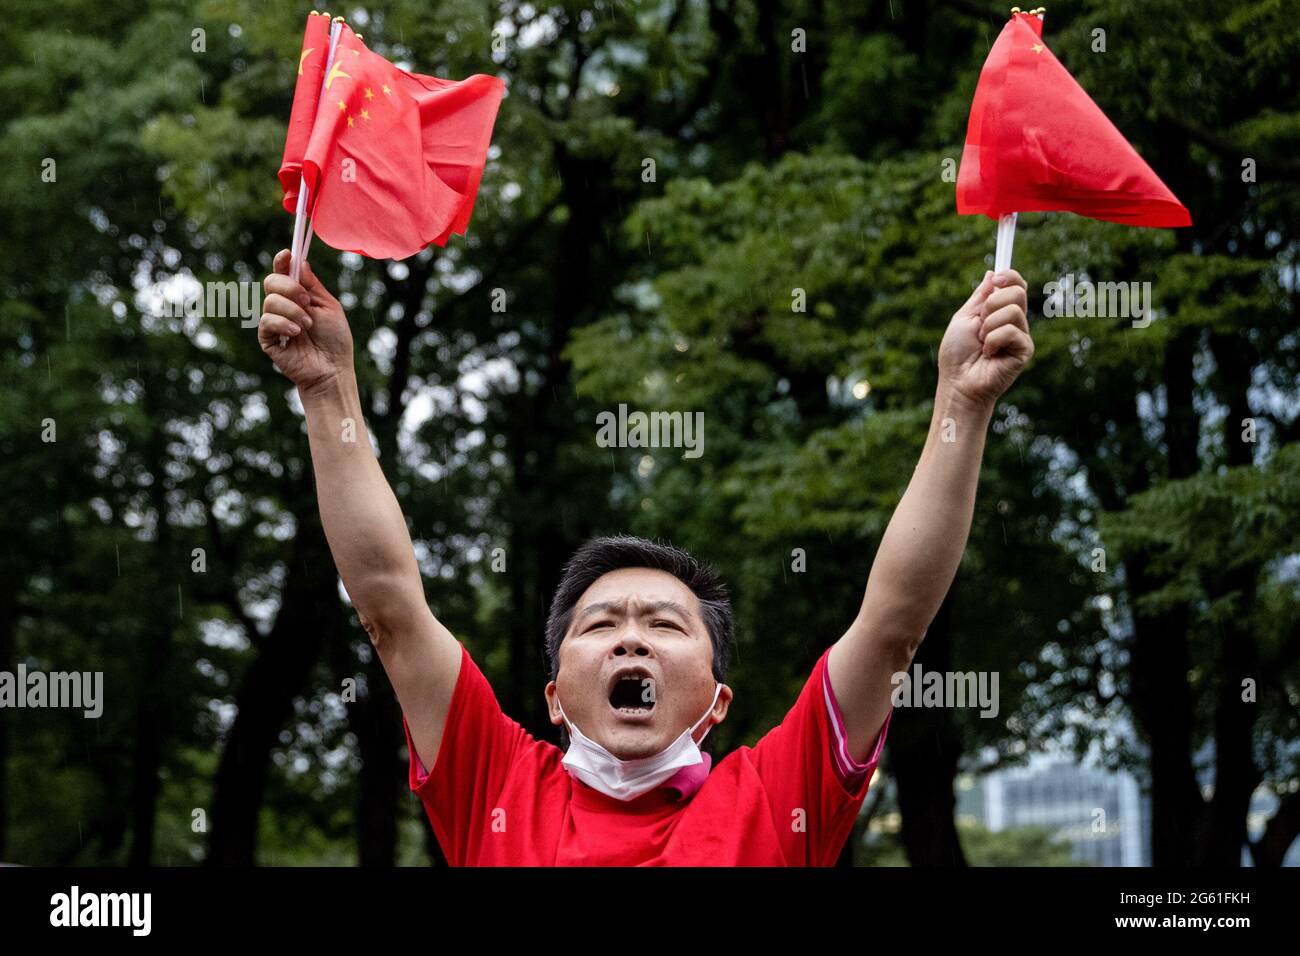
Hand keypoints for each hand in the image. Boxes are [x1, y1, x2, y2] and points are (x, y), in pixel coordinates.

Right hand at [259, 249, 353, 393]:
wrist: (333, 369)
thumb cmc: (335, 339)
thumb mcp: (329, 306)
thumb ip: (313, 285)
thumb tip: (299, 261)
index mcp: (298, 296)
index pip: (283, 272)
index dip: (282, 261)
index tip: (287, 254)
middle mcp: (283, 306)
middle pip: (271, 281)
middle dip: (289, 287)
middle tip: (307, 301)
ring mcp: (273, 322)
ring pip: (270, 301)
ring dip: (292, 311)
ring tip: (308, 325)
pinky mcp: (267, 338)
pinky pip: (267, 321)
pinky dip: (283, 324)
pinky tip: (296, 333)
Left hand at [938, 269, 1033, 409]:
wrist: (958, 381)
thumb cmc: (957, 354)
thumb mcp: (964, 317)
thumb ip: (980, 296)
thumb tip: (992, 273)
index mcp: (1001, 312)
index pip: (1017, 285)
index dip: (1010, 276)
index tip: (996, 279)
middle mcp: (1014, 322)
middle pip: (1018, 292)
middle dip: (992, 304)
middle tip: (980, 324)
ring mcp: (1021, 336)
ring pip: (1013, 311)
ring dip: (988, 326)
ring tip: (982, 343)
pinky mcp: (1025, 350)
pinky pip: (1011, 331)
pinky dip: (993, 340)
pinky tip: (989, 354)